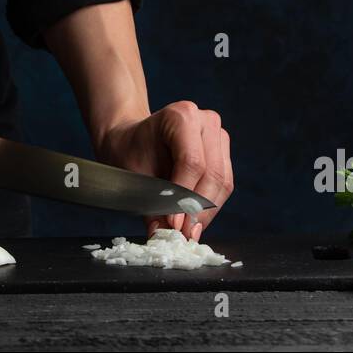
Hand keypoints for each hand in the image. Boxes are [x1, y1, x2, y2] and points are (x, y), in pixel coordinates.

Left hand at [93, 101, 232, 238]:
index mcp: (181, 116)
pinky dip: (210, 206)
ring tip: (187, 231)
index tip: (174, 223)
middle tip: (183, 234)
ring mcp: (218, 135)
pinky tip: (193, 219)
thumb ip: (151, 207)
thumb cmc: (128, 152)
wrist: (130, 141)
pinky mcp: (223, 152)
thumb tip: (163, 236)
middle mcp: (205, 121)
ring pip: (222, 182)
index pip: (192, 162)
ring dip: (206, 211)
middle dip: (197, 209)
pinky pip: (224, 185)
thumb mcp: (132, 178)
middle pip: (212, 174)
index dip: (184, 196)